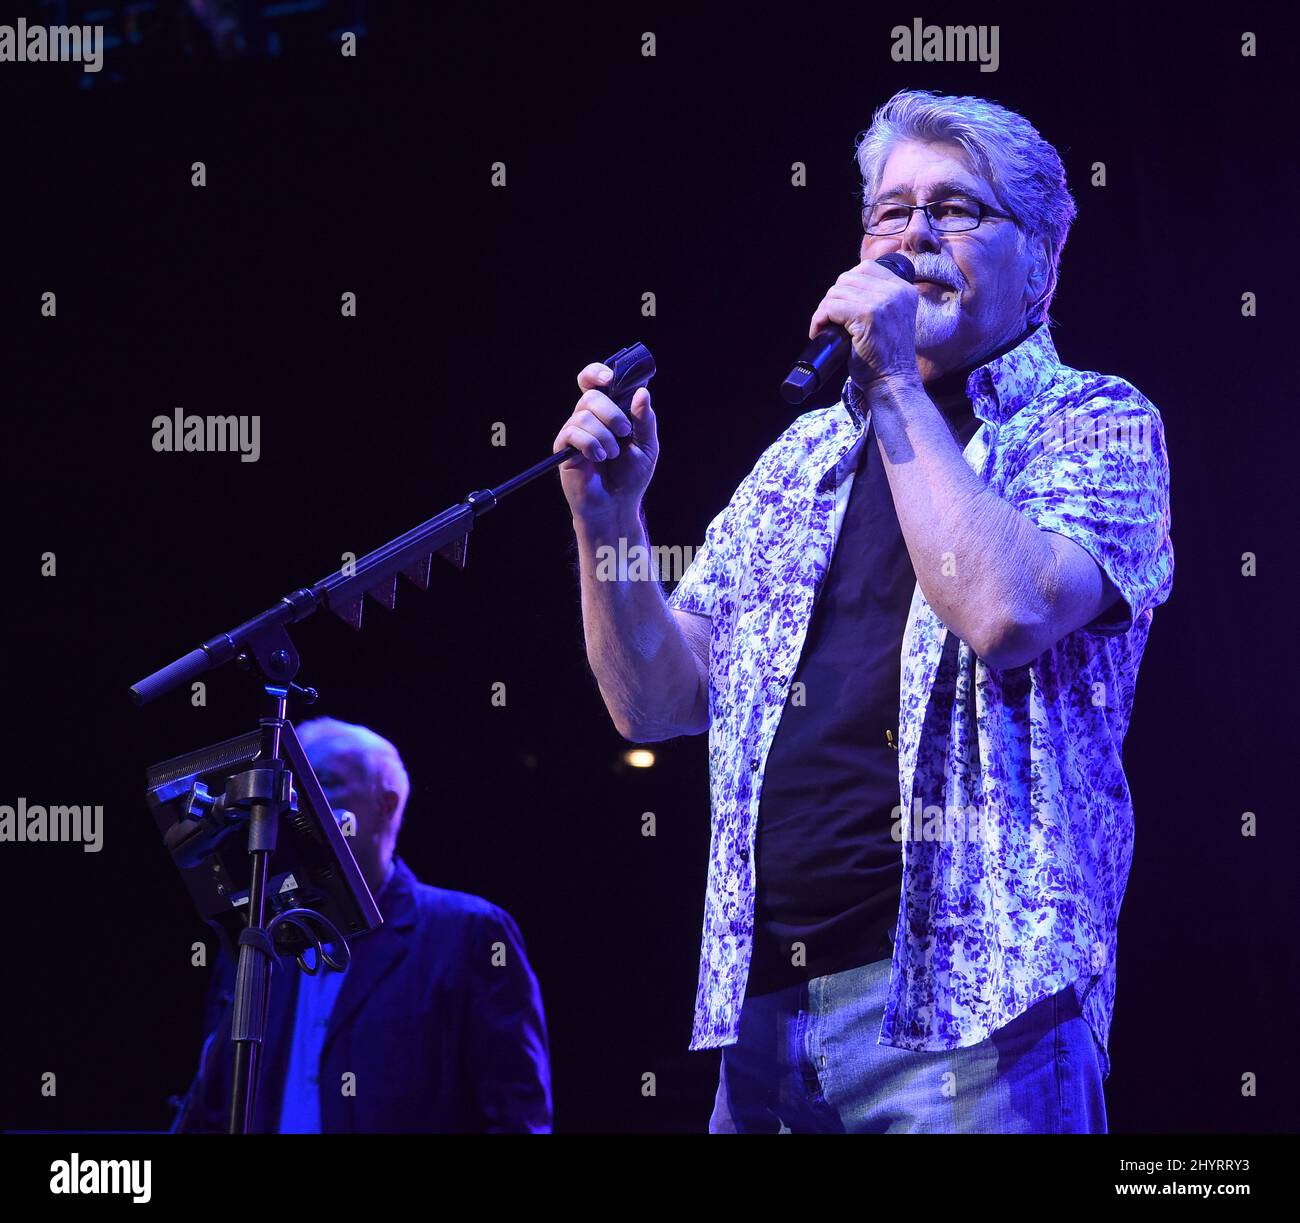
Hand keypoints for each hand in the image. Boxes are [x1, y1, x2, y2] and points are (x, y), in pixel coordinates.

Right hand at [553, 363, 658, 526]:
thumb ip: (645, 420)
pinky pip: (573, 434)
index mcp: (608, 412)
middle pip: (590, 395)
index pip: (593, 381)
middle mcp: (589, 418)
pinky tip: (599, 458)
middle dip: (611, 412)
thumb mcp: (647, 446)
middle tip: (624, 432)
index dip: (596, 373)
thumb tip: (642, 392)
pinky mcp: (563, 448)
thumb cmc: (632, 476)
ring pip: (583, 415)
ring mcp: (575, 432)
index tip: (609, 378)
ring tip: (612, 455)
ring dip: (604, 436)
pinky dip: (591, 445)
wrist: (617, 504)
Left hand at [809, 259, 919, 387]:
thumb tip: (845, 289)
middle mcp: (897, 292)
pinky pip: (831, 307)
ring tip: (824, 328)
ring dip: (824, 310)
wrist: (893, 382)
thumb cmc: (886, 359)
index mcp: (904, 290)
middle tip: (830, 319)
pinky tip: (820, 332)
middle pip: (849, 277)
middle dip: (833, 298)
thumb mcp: (890, 320)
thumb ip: (879, 301)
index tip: (841, 306)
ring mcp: (883, 302)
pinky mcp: (867, 315)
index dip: (847, 284)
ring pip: (837, 291)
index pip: (867, 268)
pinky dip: (819, 319)